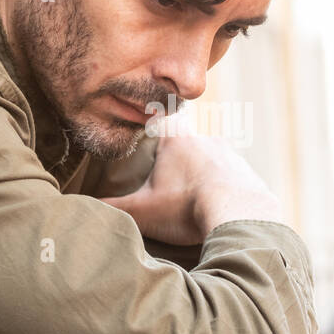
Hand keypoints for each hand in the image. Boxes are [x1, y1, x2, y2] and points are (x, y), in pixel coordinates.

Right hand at [100, 132, 283, 244]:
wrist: (240, 216)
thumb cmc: (187, 207)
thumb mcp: (142, 210)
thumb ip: (112, 208)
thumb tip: (85, 210)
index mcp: (177, 140)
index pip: (163, 117)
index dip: (155, 122)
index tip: (148, 131)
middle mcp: (206, 140)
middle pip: (188, 139)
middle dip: (177, 155)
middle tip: (166, 177)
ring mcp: (231, 156)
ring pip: (212, 157)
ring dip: (203, 172)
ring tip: (193, 196)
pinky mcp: (248, 175)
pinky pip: (233, 177)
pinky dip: (224, 188)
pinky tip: (218, 206)